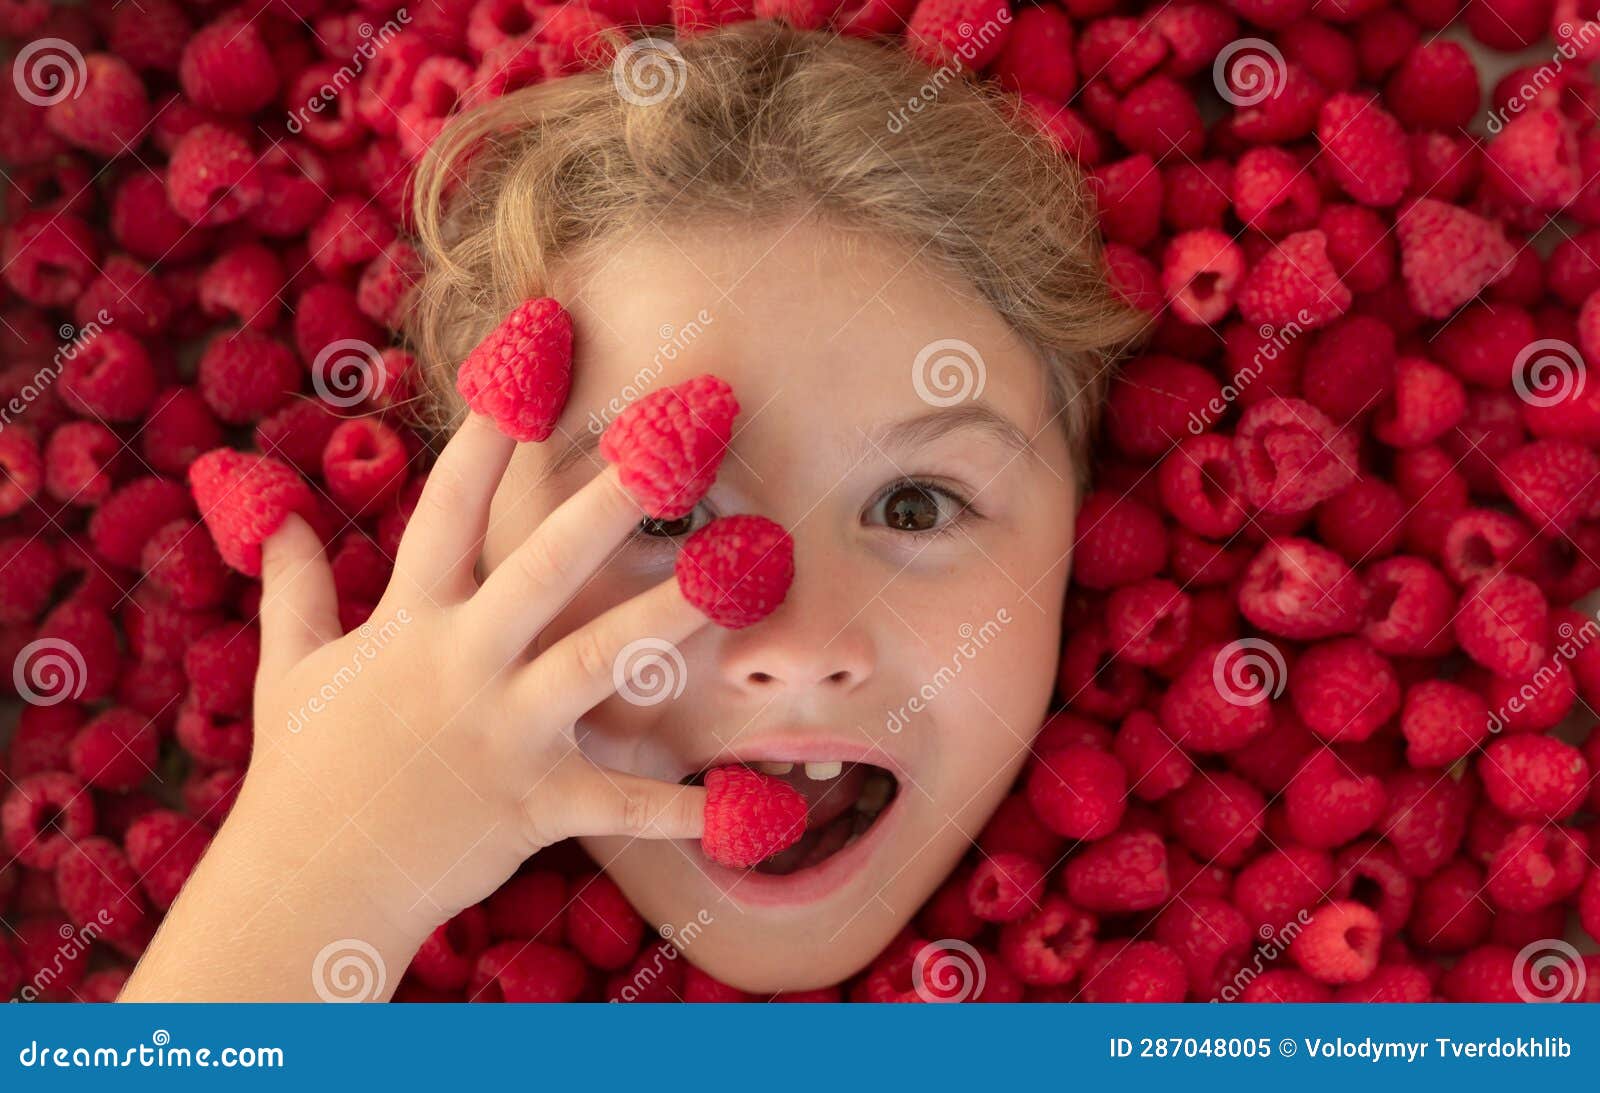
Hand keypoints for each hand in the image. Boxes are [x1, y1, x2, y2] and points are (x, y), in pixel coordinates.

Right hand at [244, 413, 707, 941]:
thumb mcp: (288, 667)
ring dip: (673, 612)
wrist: (305, 885)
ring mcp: (503, 733)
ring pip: (599, 661)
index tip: (535, 346)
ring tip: (743, 564)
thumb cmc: (303, 770)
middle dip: (611, 497)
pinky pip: (622, 804)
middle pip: (544, 564)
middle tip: (678, 436)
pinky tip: (750, 802)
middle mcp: (462, 663)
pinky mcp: (536, 804)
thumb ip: (293, 585)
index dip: (493, 423)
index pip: (452, 502)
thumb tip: (275, 518)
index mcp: (409, 620)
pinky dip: (684, 807)